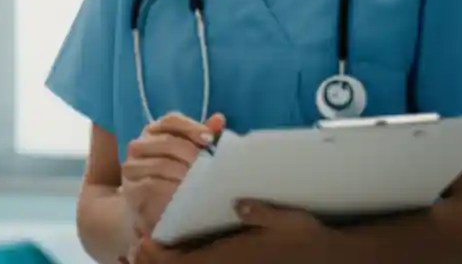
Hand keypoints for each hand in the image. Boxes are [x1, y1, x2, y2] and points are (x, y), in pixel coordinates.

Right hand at [121, 113, 225, 237]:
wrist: (149, 209)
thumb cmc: (171, 177)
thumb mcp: (187, 155)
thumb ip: (201, 138)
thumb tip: (219, 119)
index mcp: (153, 132)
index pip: (171, 120)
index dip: (191, 127)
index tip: (210, 139)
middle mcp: (138, 145)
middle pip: (167, 142)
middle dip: (191, 154)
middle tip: (208, 167)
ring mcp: (132, 167)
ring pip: (161, 165)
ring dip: (184, 174)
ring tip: (200, 183)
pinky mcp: (131, 189)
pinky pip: (153, 186)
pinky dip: (172, 189)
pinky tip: (184, 194)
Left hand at [129, 200, 329, 263]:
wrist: (327, 257)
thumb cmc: (306, 238)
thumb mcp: (288, 221)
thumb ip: (262, 213)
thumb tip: (240, 203)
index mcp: (229, 257)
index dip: (158, 257)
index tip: (141, 241)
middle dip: (153, 263)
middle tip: (134, 249)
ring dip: (166, 263)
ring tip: (145, 249)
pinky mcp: (235, 263)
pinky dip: (183, 261)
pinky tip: (174, 249)